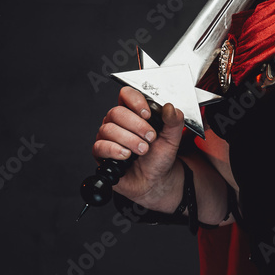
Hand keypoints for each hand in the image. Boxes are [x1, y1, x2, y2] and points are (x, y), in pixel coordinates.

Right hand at [92, 86, 185, 212]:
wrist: (155, 180)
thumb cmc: (159, 157)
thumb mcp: (172, 138)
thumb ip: (174, 121)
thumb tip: (170, 107)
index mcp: (133, 113)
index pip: (126, 95)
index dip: (135, 101)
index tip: (147, 114)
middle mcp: (118, 122)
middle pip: (116, 112)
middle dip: (137, 126)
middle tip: (150, 138)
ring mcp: (108, 137)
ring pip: (108, 129)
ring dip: (129, 140)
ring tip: (143, 150)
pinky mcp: (101, 153)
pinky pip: (100, 146)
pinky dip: (115, 150)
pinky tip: (126, 155)